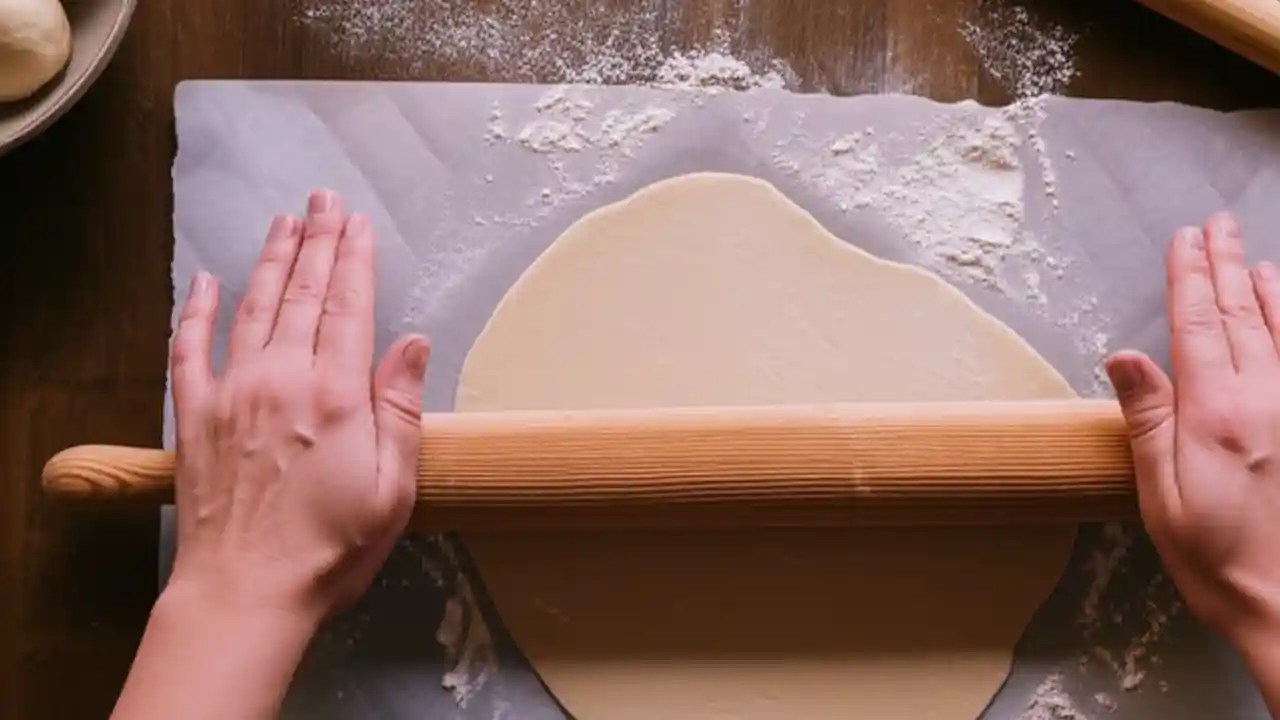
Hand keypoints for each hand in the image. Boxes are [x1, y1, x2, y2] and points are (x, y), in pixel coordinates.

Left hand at [166, 189, 428, 621]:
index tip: (358, 221)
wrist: (246, 591)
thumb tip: (412, 339)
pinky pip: (189, 349)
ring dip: (270, 261)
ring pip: (252, 308)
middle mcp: (281, 379)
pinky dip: (194, 310)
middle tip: (322, 199)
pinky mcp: (195, 417)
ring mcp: (232, 393)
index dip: (355, 259)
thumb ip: (400, 408)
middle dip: (317, 242)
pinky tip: (202, 280)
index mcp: (335, 394)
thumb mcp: (393, 487)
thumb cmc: (331, 549)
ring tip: (283, 222)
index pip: (348, 307)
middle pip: (302, 295)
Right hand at [1108, 213, 1279, 682]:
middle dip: (1223, 267)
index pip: (1197, 326)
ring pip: (1278, 333)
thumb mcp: (1161, 496)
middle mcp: (1264, 401)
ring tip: (1250, 256)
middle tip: (1215, 225)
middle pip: (1239, 317)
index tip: (1183, 239)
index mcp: (1216, 414)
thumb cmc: (1215, 560)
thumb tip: (1125, 356)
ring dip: (1262, 290)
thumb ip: (1148, 419)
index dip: (1188, 277)